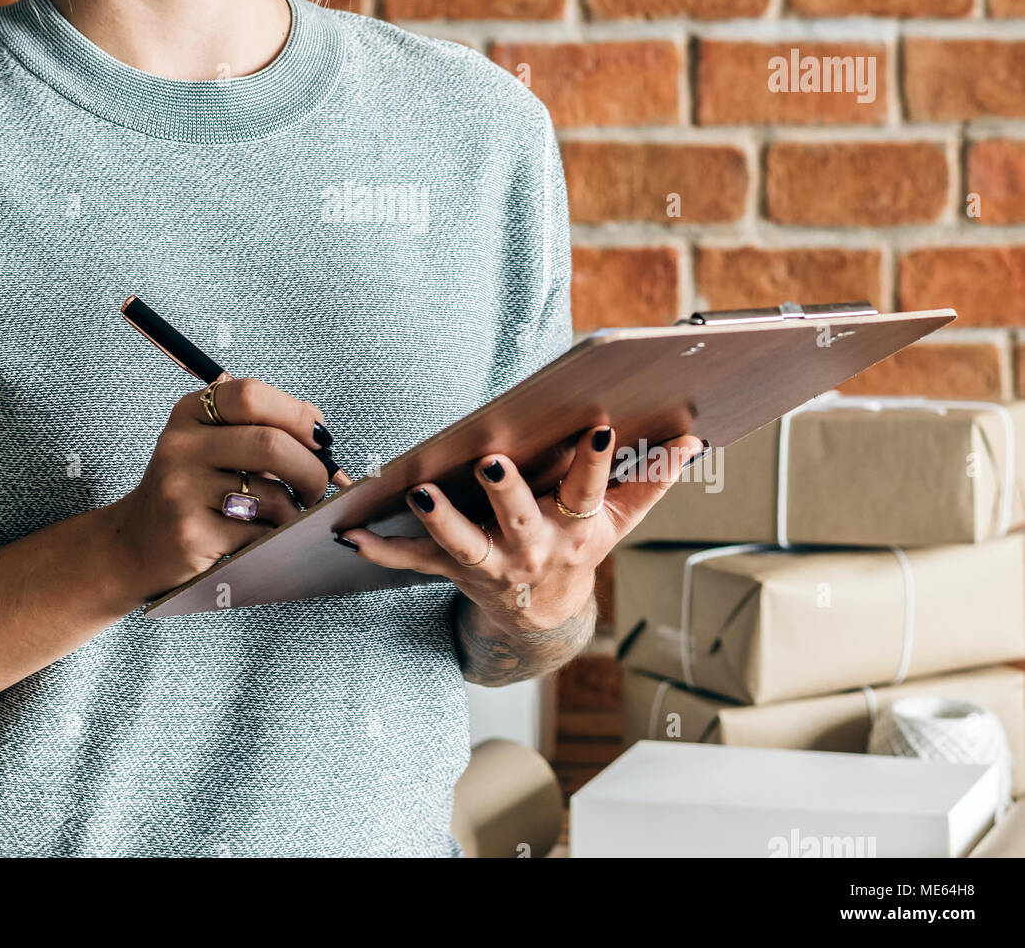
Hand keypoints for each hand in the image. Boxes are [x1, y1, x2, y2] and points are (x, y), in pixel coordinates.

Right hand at [106, 374, 349, 605]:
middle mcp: (180, 446)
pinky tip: (258, 534)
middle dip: (311, 469)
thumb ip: (259, 428)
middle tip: (316, 486)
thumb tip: (320, 433)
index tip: (319, 439)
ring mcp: (182, 490)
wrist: (135, 545)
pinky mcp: (191, 534)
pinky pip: (260, 532)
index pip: (251, 395)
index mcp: (190, 413)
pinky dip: (274, 535)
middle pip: (270, 444)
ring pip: (271, 495)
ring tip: (283, 514)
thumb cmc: (191, 489)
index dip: (297, 415)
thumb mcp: (211, 444)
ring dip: (293, 510)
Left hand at [336, 425, 705, 634]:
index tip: (597, 428)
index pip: (588, 490)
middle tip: (492, 462)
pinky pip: (414, 563)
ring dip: (441, 519)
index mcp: (575, 529)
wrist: (541, 616)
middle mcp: (532, 549)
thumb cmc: (578, 546)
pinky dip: (382, 550)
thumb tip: (692, 439)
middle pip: (520, 518)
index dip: (594, 462)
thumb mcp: (618, 522)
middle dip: (506, 492)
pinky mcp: (453, 571)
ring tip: (418, 492)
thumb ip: (651, 480)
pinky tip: (351, 535)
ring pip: (463, 544)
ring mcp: (490, 564)